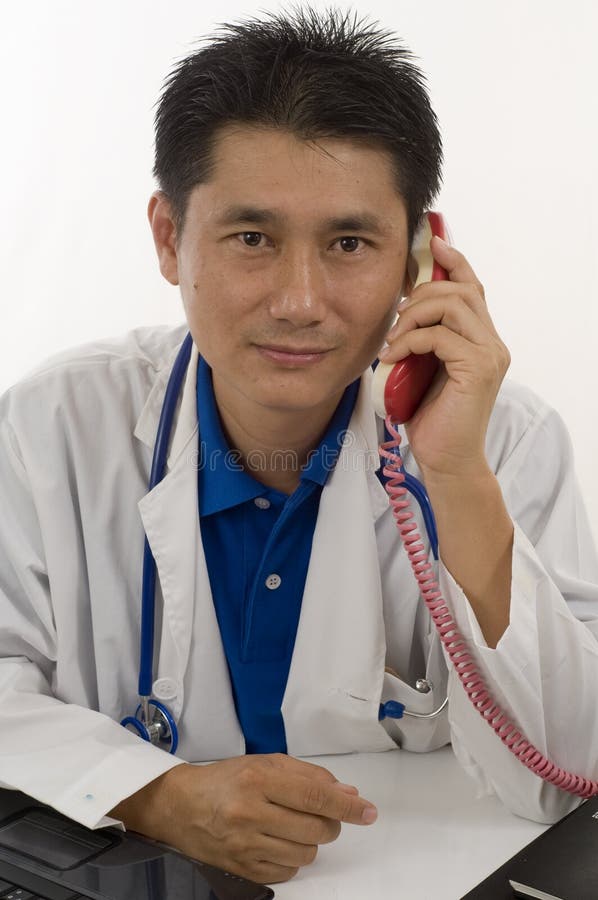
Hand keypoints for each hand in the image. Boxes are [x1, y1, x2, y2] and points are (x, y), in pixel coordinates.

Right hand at [110, 753, 376, 883]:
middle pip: (316, 828)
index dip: (347, 805)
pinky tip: (278, 842)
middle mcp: (250, 812)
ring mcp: (245, 844)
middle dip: (330, 823)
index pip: (315, 794)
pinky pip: (288, 872)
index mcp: (258, 778)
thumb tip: (346, 794)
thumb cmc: (225, 780)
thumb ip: (308, 776)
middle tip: (321, 815)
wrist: (179, 807)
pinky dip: (293, 858)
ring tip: (292, 826)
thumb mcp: (265, 763)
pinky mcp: (243, 869)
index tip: (368, 811)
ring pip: (307, 853)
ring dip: (310, 841)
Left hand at [379, 236, 509, 481]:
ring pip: (452, 304)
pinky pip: (440, 335)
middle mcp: (492, 343)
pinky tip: (394, 356)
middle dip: (422, 292)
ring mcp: (489, 355)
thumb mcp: (422, 368)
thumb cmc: (430, 418)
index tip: (430, 243)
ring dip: (414, 315)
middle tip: (396, 316)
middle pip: (462, 289)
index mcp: (481, 339)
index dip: (453, 261)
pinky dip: (411, 340)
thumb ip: (423, 339)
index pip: (472, 287)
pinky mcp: (477, 368)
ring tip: (394, 339)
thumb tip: (401, 309)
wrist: (445, 460)